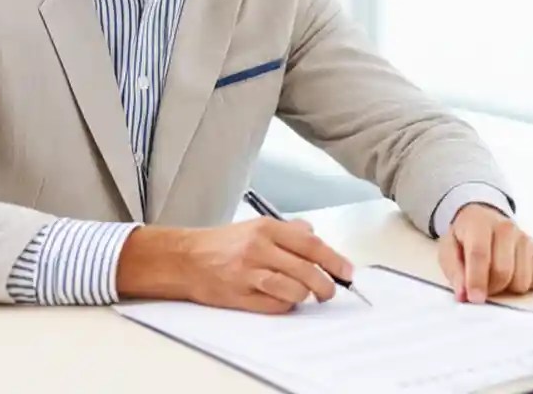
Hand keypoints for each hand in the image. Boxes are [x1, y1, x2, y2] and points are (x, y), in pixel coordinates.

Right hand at [117, 218, 353, 313]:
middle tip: (330, 291)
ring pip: (294, 290)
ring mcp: (249, 273)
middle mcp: (259, 248)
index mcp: (267, 228)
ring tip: (306, 296)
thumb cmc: (223, 244)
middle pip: (307, 270)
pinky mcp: (239, 295)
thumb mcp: (255, 226)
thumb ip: (287, 230)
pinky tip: (284, 301)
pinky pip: (274, 306)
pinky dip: (285, 306)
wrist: (186, 259)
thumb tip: (314, 234)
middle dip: (326, 285)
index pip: (311, 245)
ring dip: (306, 297)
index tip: (347, 271)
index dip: (334, 260)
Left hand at [437, 203, 532, 303]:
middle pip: (503, 271)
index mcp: (480, 224)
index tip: (474, 299)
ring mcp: (525, 238)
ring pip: (522, 280)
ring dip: (508, 289)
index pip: (480, 254)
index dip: (476, 280)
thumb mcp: (448, 250)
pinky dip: (524, 286)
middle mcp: (507, 228)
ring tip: (496, 279)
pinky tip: (512, 276)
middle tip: (481, 287)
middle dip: (491, 288)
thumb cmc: (465, 238)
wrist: (484, 219)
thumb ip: (454, 272)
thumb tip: (463, 295)